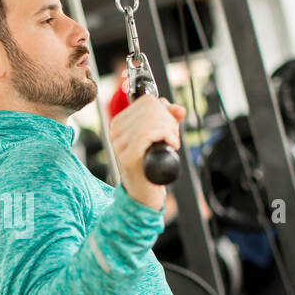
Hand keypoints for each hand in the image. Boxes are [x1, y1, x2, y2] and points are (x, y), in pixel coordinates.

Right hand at [109, 94, 183, 210]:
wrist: (143, 193)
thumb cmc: (150, 165)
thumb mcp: (160, 136)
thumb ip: (167, 118)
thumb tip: (178, 109)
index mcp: (120, 122)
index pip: (147, 101)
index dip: (164, 110)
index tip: (168, 127)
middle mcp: (115, 131)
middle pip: (151, 107)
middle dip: (169, 121)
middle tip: (171, 138)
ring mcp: (119, 143)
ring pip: (152, 119)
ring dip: (170, 130)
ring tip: (170, 143)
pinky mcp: (128, 155)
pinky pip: (150, 133)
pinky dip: (167, 137)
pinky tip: (170, 146)